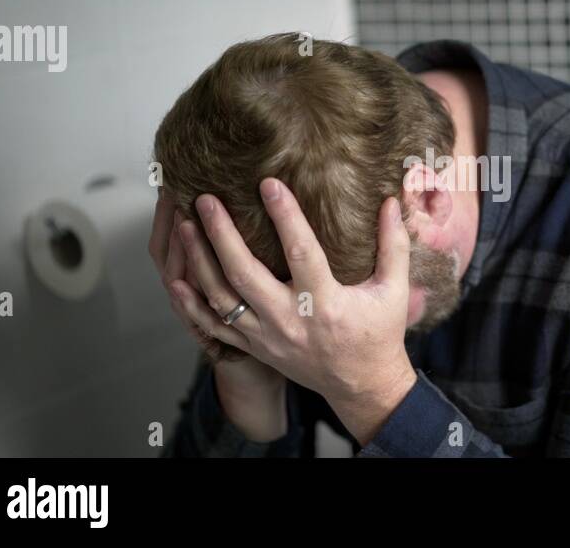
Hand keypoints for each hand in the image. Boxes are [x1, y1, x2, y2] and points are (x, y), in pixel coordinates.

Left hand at [168, 178, 416, 445]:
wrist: (361, 386)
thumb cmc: (379, 333)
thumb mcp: (394, 291)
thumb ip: (393, 246)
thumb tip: (391, 202)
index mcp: (326, 303)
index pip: (301, 252)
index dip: (285, 216)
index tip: (269, 183)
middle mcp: (290, 321)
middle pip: (245, 274)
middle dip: (221, 234)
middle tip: (204, 200)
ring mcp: (267, 337)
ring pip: (221, 298)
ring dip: (198, 261)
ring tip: (184, 226)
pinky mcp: (255, 348)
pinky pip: (213, 328)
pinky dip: (190, 306)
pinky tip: (175, 279)